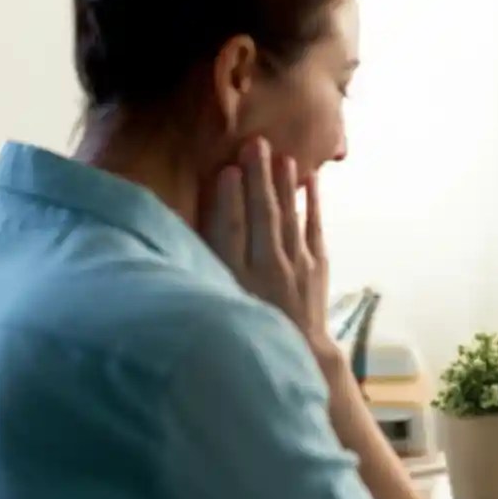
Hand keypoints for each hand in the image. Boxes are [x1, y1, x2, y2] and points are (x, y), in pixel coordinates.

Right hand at [204, 136, 336, 362]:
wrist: (296, 354)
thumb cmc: (243, 324)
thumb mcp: (217, 299)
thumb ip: (204, 264)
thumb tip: (180, 233)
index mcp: (235, 278)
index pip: (231, 233)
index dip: (230, 201)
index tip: (227, 170)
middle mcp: (267, 271)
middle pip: (262, 218)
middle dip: (259, 179)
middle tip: (256, 144)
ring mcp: (296, 269)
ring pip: (289, 219)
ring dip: (285, 185)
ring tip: (281, 156)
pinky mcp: (317, 269)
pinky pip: (314, 230)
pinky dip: (312, 205)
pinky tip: (310, 180)